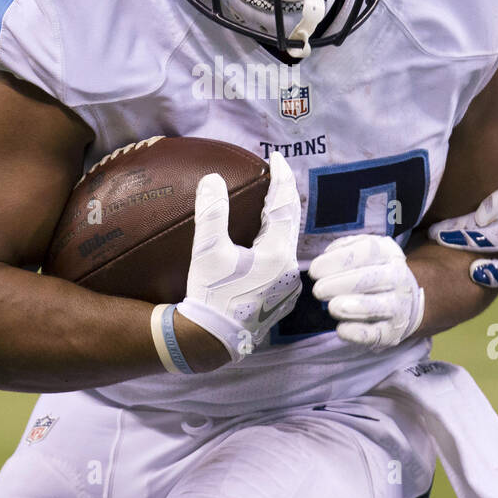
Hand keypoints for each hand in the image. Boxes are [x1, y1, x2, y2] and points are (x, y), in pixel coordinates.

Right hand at [177, 153, 301, 361]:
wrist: (212, 340)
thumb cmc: (209, 295)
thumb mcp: (207, 252)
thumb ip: (212, 213)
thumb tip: (213, 179)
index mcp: (277, 254)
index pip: (283, 206)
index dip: (281, 178)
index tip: (275, 157)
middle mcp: (290, 269)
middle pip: (290, 223)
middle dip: (283, 196)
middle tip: (276, 173)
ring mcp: (288, 286)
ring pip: (288, 242)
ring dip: (280, 220)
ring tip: (270, 203)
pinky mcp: (280, 298)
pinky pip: (283, 260)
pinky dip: (276, 242)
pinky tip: (265, 240)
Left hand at [309, 235, 424, 351]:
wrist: (404, 302)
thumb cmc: (374, 272)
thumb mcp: (364, 250)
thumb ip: (344, 248)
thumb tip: (325, 258)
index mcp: (388, 254)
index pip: (366, 251)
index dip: (338, 260)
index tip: (315, 270)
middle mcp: (397, 278)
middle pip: (370, 279)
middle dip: (341, 284)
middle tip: (318, 290)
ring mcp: (397, 306)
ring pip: (376, 307)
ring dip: (353, 308)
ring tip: (333, 307)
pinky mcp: (391, 332)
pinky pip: (375, 334)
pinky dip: (357, 333)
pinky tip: (342, 329)